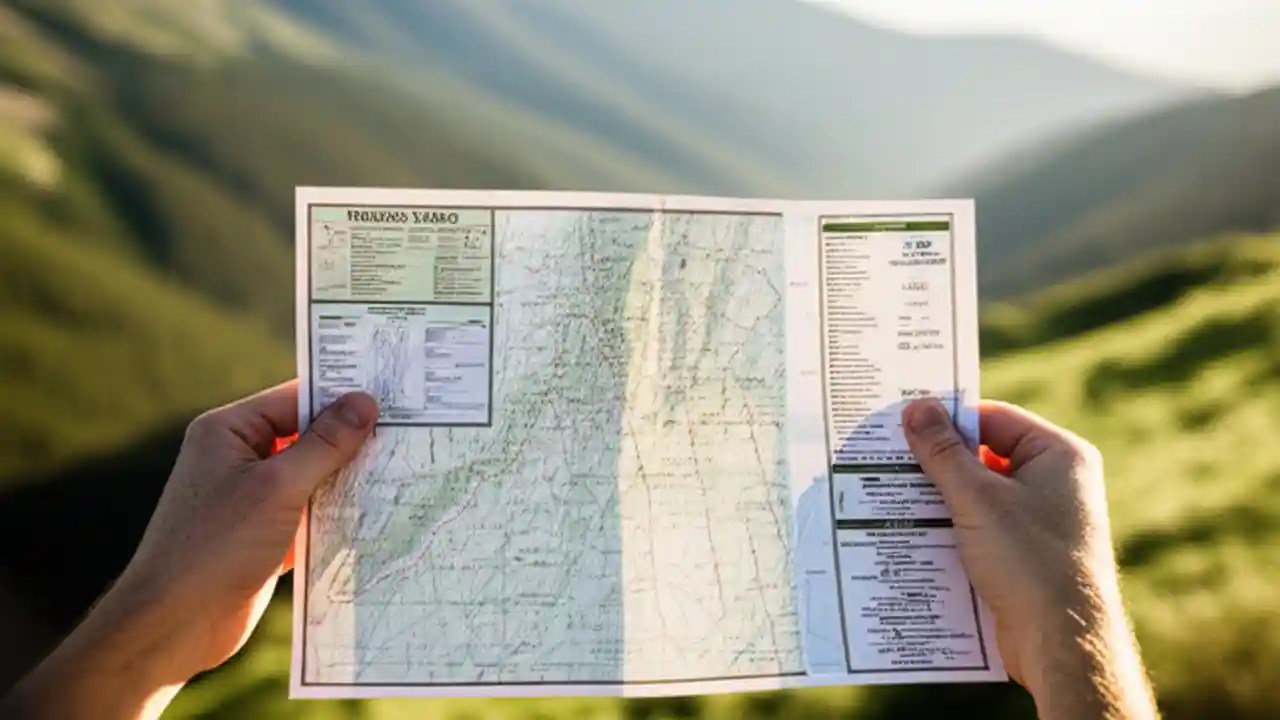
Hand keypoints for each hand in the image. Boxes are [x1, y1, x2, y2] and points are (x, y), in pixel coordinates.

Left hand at [2, 381, 377, 718]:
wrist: (174, 624)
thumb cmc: (215, 546)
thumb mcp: (278, 488)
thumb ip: (324, 445)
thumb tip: (364, 402)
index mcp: (229, 431)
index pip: (295, 399)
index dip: (341, 397)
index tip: (392, 395)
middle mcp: (238, 457)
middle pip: (307, 435)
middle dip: (350, 439)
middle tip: (407, 433)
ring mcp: (251, 496)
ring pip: (312, 475)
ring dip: (347, 479)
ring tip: (401, 471)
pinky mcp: (264, 532)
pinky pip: (309, 510)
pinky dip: (336, 512)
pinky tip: (376, 512)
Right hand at [902, 398, 1156, 719]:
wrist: (1061, 643)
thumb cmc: (1029, 561)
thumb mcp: (977, 498)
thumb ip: (943, 451)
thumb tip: (916, 407)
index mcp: (1060, 455)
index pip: (995, 418)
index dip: (950, 419)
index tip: (905, 422)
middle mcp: (1058, 483)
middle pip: (986, 455)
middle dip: (939, 461)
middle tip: (891, 458)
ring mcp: (1044, 521)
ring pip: (981, 495)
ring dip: (942, 498)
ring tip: (893, 495)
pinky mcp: (1029, 554)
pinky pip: (984, 528)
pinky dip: (953, 527)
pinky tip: (916, 533)